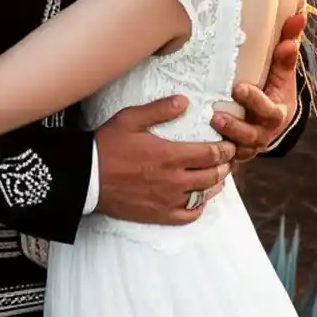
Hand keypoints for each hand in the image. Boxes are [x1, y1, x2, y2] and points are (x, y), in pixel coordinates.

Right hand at [95, 95, 235, 224]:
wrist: (87, 177)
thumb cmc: (107, 145)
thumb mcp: (131, 119)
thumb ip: (160, 109)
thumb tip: (185, 101)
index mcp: (170, 155)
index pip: (210, 154)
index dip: (225, 150)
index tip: (229, 146)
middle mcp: (174, 180)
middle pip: (212, 175)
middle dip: (224, 166)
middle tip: (227, 160)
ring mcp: (168, 200)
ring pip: (204, 195)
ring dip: (215, 185)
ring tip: (218, 177)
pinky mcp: (159, 214)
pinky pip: (189, 215)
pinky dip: (199, 208)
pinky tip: (200, 200)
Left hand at [212, 12, 306, 166]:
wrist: (269, 118)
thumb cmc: (273, 87)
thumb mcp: (282, 70)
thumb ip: (287, 47)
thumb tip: (298, 17)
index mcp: (277, 113)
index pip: (269, 110)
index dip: (255, 100)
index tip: (238, 87)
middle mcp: (264, 134)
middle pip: (252, 136)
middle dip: (235, 127)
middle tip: (216, 116)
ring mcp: (248, 147)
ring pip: (236, 151)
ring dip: (221, 141)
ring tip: (206, 126)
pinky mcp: (232, 155)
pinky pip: (222, 159)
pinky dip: (210, 155)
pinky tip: (193, 145)